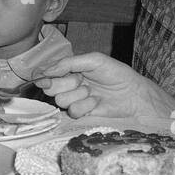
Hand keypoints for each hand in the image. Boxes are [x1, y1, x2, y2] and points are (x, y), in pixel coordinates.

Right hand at [38, 52, 169, 118]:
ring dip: (77, 95)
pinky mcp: (82, 114)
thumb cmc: (116, 73)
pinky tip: (96, 102)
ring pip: (61, 100)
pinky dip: (85, 106)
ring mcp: (75, 100)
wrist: (133, 94)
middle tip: (79, 80)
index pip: (48, 73)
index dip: (42, 76)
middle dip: (63, 84)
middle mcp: (70, 85)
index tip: (41, 78)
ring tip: (92, 91)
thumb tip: (46, 70)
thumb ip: (68, 63)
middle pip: (50, 88)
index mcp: (70, 70)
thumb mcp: (93, 60)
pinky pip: (73, 111)